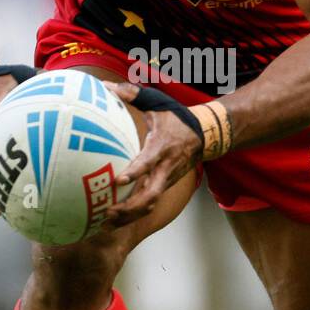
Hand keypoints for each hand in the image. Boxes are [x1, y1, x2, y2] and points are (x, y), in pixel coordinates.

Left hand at [103, 81, 202, 227]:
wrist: (204, 135)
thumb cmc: (177, 118)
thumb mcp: (157, 103)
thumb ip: (132, 94)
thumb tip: (106, 86)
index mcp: (161, 148)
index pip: (148, 163)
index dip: (135, 173)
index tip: (118, 180)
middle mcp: (164, 169)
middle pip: (150, 196)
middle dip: (129, 208)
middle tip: (106, 212)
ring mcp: (166, 181)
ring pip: (149, 205)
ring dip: (128, 216)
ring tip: (104, 223)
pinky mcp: (164, 186)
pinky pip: (148, 204)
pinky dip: (132, 214)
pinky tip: (112, 219)